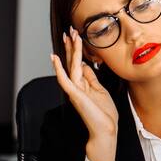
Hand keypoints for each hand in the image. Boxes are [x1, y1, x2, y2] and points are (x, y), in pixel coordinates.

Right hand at [50, 28, 119, 160]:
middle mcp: (77, 86)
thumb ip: (91, 78)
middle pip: (72, 62)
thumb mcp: (100, 90)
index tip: (78, 35)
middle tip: (70, 30)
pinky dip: (59, 69)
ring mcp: (75, 90)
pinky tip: (54, 59)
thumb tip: (86, 65)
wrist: (105, 130)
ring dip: (69, 50)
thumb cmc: (104, 114)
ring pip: (70, 66)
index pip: (78, 63)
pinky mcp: (75, 95)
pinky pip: (64, 80)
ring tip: (69, 36)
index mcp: (83, 84)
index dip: (78, 49)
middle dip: (71, 45)